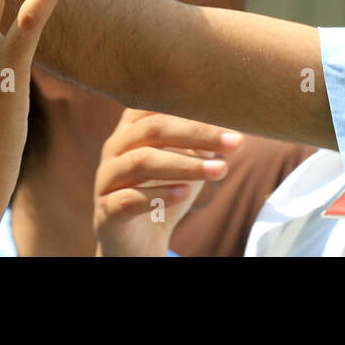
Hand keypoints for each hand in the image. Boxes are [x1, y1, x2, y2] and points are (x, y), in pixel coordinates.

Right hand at [94, 108, 242, 256]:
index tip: (226, 110)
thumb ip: (204, 143)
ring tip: (220, 170)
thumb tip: (237, 131)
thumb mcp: (187, 161)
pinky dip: (160, 194)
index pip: (156, 104)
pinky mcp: (106, 211)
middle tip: (235, 142)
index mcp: (133, 128)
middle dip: (198, 133)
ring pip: (142, 162)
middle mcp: (115, 147)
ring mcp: (107, 178)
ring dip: (186, 165)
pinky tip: (185, 193)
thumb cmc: (166, 189)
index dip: (189, 104)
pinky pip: (129, 199)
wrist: (139, 240)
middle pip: (154, 129)